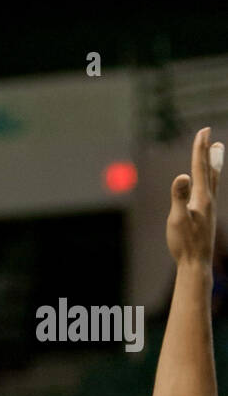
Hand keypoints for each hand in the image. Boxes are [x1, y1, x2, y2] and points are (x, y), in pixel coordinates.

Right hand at [166, 126, 222, 265]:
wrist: (196, 264)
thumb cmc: (184, 243)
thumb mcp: (177, 219)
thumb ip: (179, 197)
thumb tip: (182, 176)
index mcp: (202, 198)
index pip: (200, 168)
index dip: (200, 148)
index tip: (203, 131)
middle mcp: (209, 200)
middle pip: (210, 171)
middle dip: (209, 153)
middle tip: (213, 138)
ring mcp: (209, 208)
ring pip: (213, 180)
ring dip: (214, 164)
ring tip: (217, 152)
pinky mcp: (206, 215)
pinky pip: (210, 190)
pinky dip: (210, 179)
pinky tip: (207, 182)